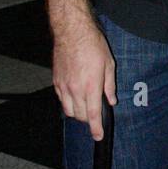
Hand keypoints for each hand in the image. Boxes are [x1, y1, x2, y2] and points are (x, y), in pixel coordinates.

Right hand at [52, 13, 116, 140]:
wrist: (72, 32)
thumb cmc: (92, 45)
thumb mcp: (108, 64)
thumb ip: (110, 86)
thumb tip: (111, 100)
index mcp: (90, 86)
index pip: (92, 115)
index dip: (96, 128)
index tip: (98, 136)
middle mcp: (75, 89)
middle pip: (80, 116)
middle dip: (88, 119)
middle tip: (95, 113)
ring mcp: (64, 86)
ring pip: (69, 111)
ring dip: (78, 113)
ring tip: (85, 106)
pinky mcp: (56, 81)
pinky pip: (61, 100)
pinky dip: (68, 103)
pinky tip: (75, 97)